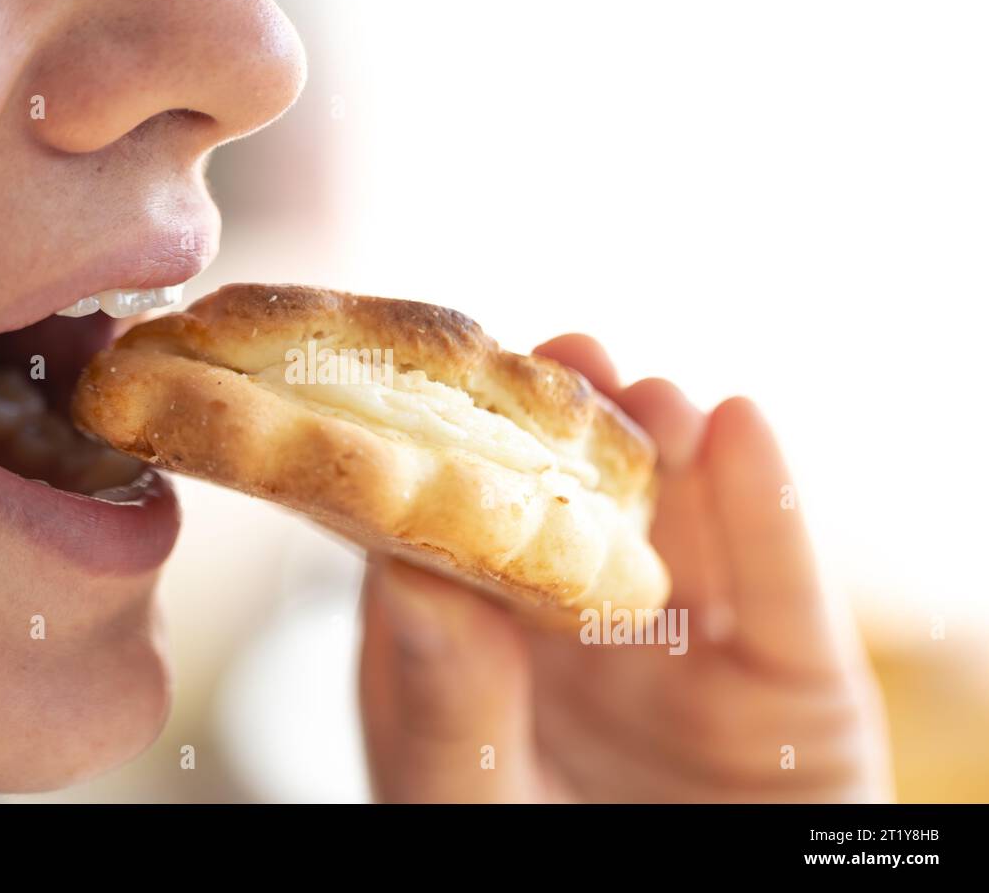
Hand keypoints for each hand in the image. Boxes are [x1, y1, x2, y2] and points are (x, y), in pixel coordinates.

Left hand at [359, 335, 892, 801]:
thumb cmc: (531, 876)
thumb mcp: (464, 802)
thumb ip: (444, 697)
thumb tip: (408, 564)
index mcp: (483, 656)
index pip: (461, 535)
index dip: (465, 454)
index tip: (463, 382)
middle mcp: (582, 638)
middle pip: (581, 513)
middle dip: (577, 434)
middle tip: (568, 361)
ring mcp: (690, 652)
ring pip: (687, 530)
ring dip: (671, 449)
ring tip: (651, 398)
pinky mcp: (793, 683)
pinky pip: (786, 592)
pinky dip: (770, 510)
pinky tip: (746, 430)